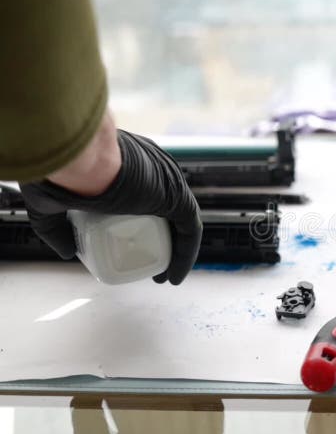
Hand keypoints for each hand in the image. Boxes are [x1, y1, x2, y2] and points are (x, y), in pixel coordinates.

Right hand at [20, 130, 201, 284]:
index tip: (126, 247)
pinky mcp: (178, 195)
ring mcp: (168, 180)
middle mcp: (152, 168)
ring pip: (177, 221)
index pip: (141, 194)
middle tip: (146, 264)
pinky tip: (174, 276)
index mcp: (127, 162)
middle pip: (162, 210)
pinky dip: (185, 253)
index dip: (138, 223)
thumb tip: (68, 251)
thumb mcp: (49, 203)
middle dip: (158, 239)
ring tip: (163, 276)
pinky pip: (189, 230)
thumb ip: (55, 226)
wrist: (80, 157)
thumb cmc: (61, 172)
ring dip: (174, 250)